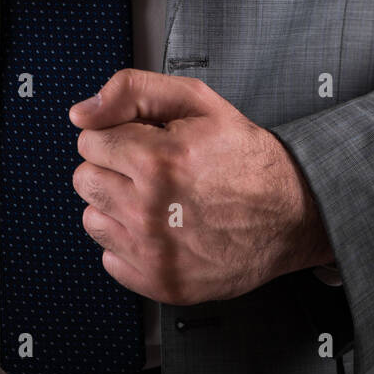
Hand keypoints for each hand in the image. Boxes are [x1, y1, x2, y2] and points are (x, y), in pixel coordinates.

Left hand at [69, 69, 335, 304]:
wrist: (292, 212)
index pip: (89, 139)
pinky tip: (163, 229)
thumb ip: (132, 91)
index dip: (118, 134)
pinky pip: (109, 257)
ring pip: (92, 219)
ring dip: (117, 206)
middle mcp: (151, 210)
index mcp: (157, 161)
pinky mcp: (159, 281)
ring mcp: (154, 251)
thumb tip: (81, 113)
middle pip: (85, 179)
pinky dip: (130, 243)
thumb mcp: (197, 101)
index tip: (145, 142)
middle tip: (153, 170)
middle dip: (112, 168)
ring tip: (158, 200)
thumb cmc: (245, 156)